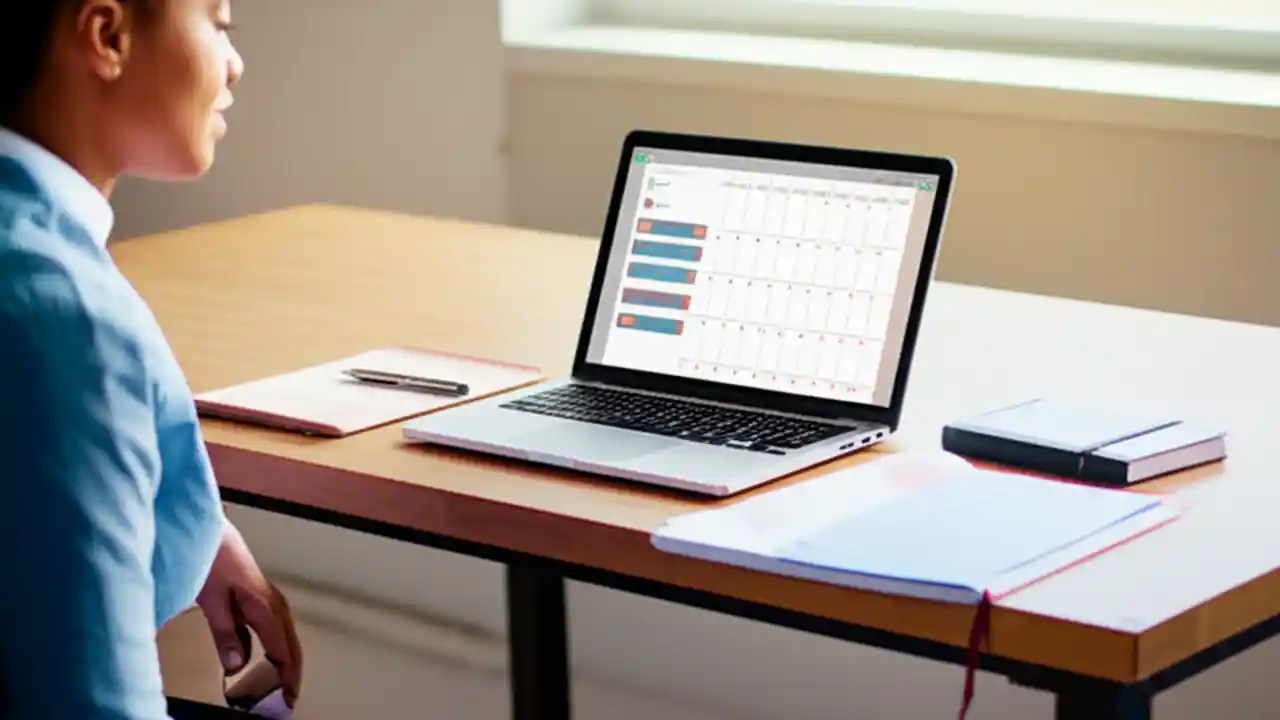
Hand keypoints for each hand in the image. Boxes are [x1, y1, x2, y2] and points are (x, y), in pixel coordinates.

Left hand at [196, 522, 303, 707]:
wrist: (206, 529)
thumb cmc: (210, 554)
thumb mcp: (212, 598)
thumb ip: (225, 633)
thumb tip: (236, 664)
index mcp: (265, 605)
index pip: (284, 650)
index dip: (286, 678)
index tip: (284, 700)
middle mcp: (272, 602)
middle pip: (291, 646)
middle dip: (290, 674)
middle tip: (285, 700)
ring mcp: (267, 599)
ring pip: (285, 637)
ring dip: (284, 662)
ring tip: (280, 686)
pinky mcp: (257, 598)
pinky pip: (273, 630)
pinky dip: (273, 649)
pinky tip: (262, 661)